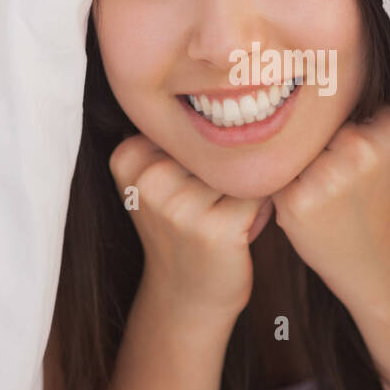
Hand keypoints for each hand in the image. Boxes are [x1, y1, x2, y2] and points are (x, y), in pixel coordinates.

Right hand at [109, 134, 273, 316]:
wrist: (186, 295)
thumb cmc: (183, 224)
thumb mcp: (159, 176)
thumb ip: (175, 135)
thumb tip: (226, 94)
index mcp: (128, 157)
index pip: (191, 122)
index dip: (203, 149)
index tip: (188, 182)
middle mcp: (149, 179)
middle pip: (216, 143)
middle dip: (227, 167)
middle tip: (211, 203)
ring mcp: (180, 205)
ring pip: (240, 166)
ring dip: (247, 185)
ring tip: (225, 213)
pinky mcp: (216, 228)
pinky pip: (260, 192)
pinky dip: (261, 206)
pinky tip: (241, 227)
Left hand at [269, 87, 389, 309]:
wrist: (382, 263)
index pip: (349, 97)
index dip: (348, 118)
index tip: (355, 143)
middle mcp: (362, 149)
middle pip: (321, 118)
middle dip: (323, 137)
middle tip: (341, 170)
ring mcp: (327, 175)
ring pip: (298, 142)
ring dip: (302, 158)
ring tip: (326, 185)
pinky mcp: (296, 200)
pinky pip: (277, 168)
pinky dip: (285, 179)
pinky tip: (308, 199)